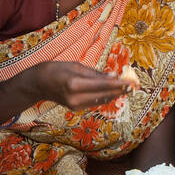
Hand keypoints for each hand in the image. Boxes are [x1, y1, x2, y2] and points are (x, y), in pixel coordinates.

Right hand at [20, 60, 134, 110]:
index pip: (103, 85)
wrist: (39, 83)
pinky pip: (95, 103)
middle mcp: (76, 97)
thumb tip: (115, 76)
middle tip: (134, 85)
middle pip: (105, 95)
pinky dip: (106, 97)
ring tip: (127, 88)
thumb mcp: (77, 66)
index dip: (120, 84)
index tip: (132, 82)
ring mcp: (75, 105)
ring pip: (102, 101)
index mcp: (75, 83)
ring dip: (115, 94)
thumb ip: (96, 73)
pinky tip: (114, 92)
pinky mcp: (76, 108)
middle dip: (121, 90)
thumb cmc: (58, 69)